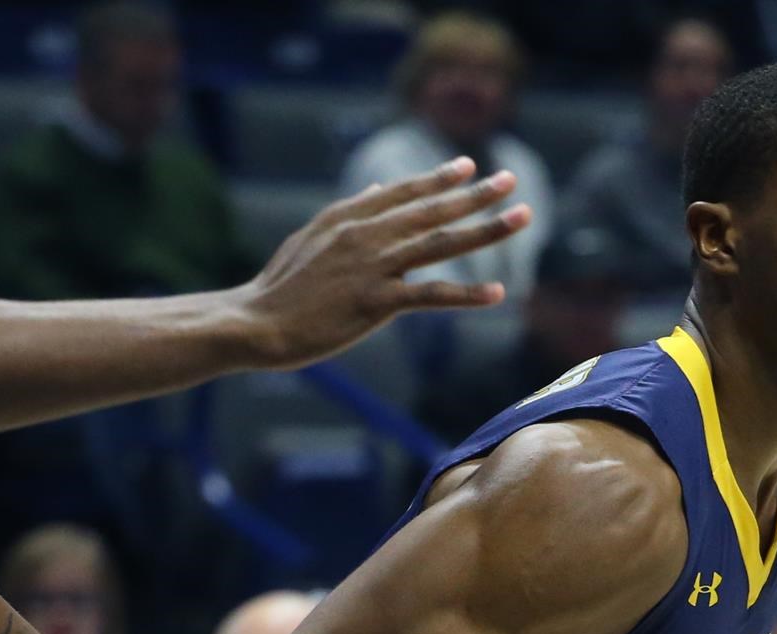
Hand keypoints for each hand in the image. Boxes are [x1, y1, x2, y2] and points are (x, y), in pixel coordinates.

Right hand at [249, 156, 531, 366]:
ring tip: (521, 218)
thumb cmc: (279, 287)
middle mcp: (365, 235)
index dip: (438, 179)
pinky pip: (431, 295)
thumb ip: (349, 212)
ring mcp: (372, 267)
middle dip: (476, 195)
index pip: (403, 192)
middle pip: (432, 211)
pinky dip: (467, 294)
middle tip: (510, 181)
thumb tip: (378, 187)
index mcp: (348, 217)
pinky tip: (498, 292)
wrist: (255, 323)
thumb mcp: (310, 237)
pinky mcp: (376, 302)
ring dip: (487, 231)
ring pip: (441, 244)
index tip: (469, 167)